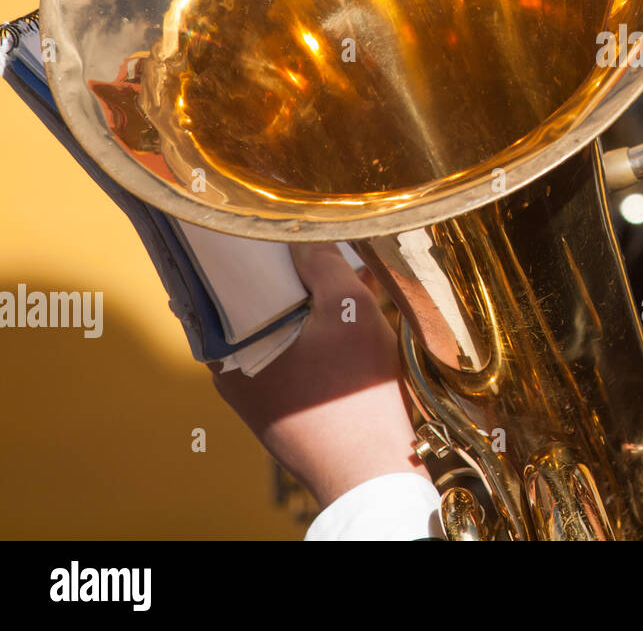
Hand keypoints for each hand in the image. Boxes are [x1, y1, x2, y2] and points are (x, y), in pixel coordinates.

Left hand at [210, 242, 429, 509]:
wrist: (368, 469)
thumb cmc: (354, 393)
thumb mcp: (350, 309)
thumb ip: (324, 264)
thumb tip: (304, 235)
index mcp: (227, 347)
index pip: (221, 280)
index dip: (246, 249)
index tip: (264, 227)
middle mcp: (229, 373)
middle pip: (253, 304)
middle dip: (291, 276)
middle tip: (320, 250)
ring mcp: (253, 396)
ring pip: (277, 331)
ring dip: (309, 305)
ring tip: (351, 280)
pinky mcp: (279, 411)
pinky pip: (291, 358)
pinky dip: (315, 336)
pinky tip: (353, 321)